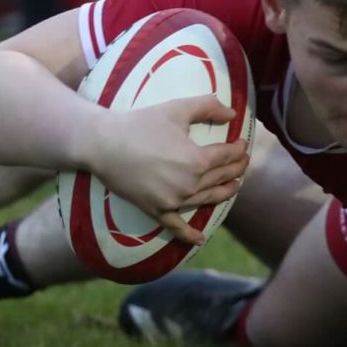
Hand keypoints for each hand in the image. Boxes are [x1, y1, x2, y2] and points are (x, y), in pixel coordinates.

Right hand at [90, 95, 249, 244]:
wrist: (104, 144)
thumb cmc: (140, 124)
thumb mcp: (177, 109)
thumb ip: (208, 106)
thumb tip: (232, 113)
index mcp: (197, 161)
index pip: (228, 156)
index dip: (239, 149)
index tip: (242, 144)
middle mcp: (189, 185)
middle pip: (221, 178)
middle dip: (236, 169)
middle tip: (243, 163)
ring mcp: (173, 201)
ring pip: (207, 199)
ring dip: (224, 193)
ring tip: (234, 187)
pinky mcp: (156, 210)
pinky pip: (176, 226)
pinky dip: (189, 235)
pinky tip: (200, 240)